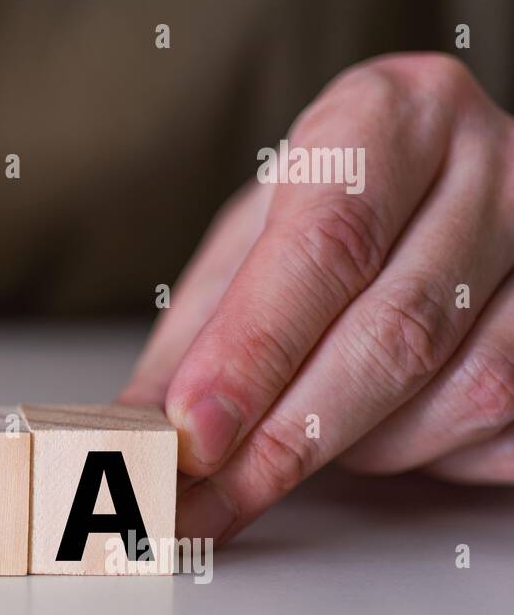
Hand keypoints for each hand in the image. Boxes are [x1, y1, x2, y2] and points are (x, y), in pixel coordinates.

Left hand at [122, 53, 513, 543]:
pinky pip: (507, 427)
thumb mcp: (249, 244)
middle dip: (290, 435)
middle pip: (397, 328)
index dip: (256, 350)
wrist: (439, 186)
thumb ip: (197, 338)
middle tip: (211, 498)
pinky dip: (431, 455)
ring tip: (301, 439)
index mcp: (393, 116)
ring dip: (364, 449)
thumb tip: (138, 436)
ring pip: (465, 391)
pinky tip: (384, 430)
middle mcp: (494, 165)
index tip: (195, 432)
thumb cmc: (332, 208)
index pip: (324, 244)